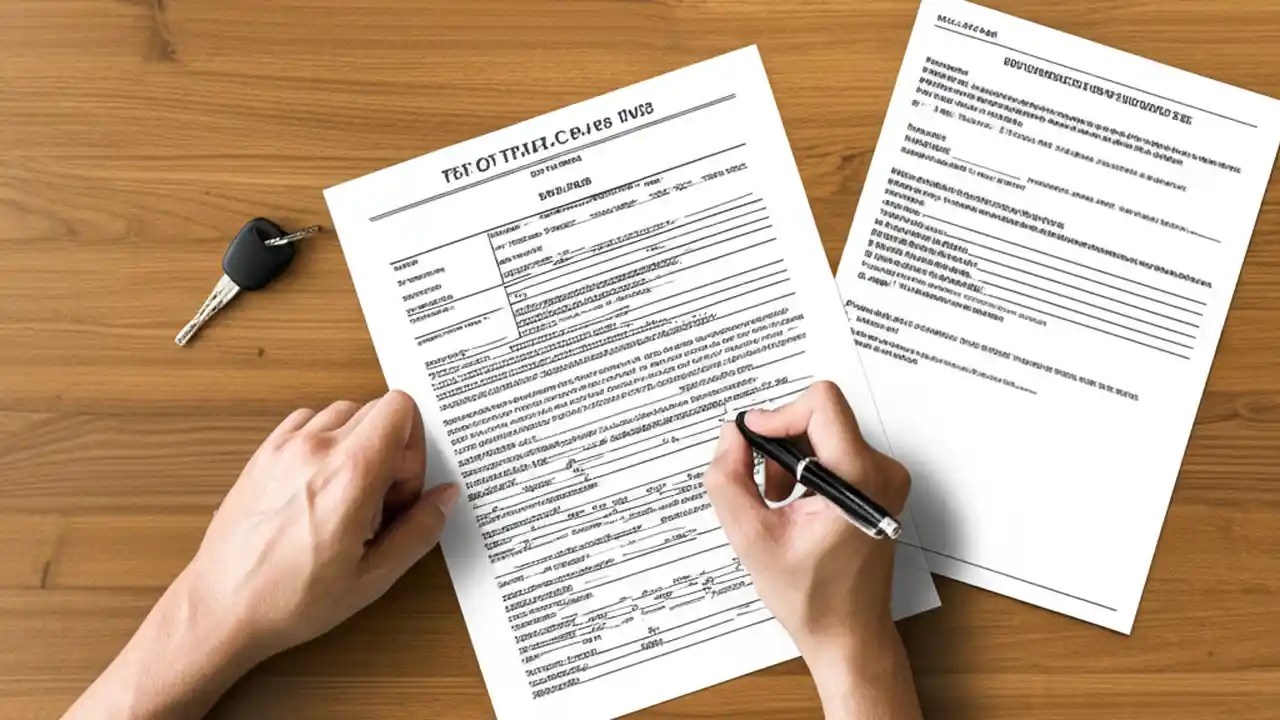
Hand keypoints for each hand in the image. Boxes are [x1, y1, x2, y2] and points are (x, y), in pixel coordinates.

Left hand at [189, 389, 458, 656]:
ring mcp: (284, 447)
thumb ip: (419, 531)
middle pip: (377, 410)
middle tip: (380, 500)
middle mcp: (316, 449)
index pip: (400, 410)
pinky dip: (324, 441)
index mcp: (350, 475)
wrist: (221, 608)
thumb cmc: (290, 599)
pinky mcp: (262, 454)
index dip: (414, 448)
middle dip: (391, 449)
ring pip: (343, 412)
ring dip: (357, 443)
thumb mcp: (372, 578)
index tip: (402, 490)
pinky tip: (320, 485)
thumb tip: (444, 498)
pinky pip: (307, 422)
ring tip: (349, 494)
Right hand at [702, 381, 919, 718]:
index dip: (778, 415)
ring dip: (789, 460)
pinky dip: (804, 469)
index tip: (753, 441)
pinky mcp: (877, 481)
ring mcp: (883, 475)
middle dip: (780, 445)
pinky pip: (831, 449)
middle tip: (766, 490)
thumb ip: (729, 480)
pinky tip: (796, 505)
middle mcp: (882, 470)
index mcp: (860, 479)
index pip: (821, 403)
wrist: (847, 630)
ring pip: (821, 431)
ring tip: (780, 503)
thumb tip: (732, 435)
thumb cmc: (812, 596)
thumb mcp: (752, 538)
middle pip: (818, 416)